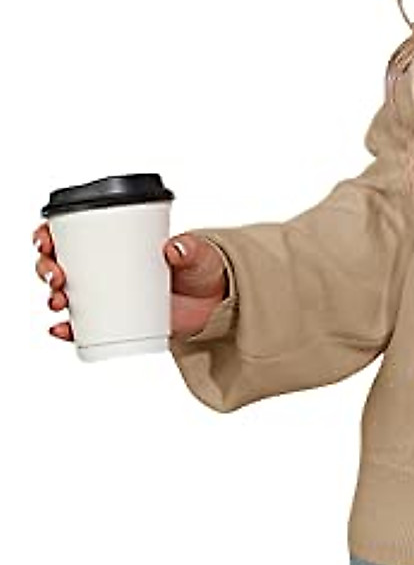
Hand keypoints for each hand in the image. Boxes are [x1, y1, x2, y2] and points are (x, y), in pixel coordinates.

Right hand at [33, 224, 229, 343]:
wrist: (217, 301)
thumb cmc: (202, 268)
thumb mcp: (198, 253)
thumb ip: (190, 248)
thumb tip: (174, 248)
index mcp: (115, 242)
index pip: (70, 234)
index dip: (48, 236)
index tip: (45, 241)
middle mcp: (104, 268)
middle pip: (58, 264)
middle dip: (46, 269)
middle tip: (57, 277)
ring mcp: (108, 296)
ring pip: (65, 295)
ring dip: (53, 298)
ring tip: (59, 301)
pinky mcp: (117, 320)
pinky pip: (83, 327)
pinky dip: (68, 330)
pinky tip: (61, 330)